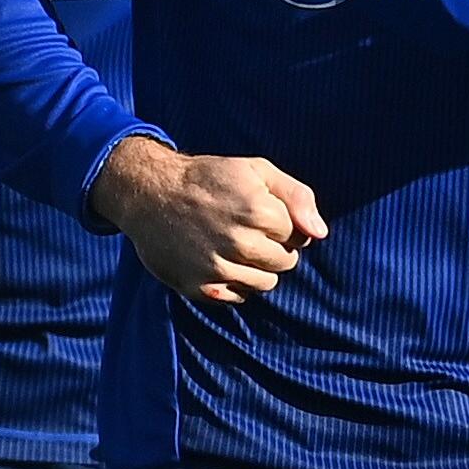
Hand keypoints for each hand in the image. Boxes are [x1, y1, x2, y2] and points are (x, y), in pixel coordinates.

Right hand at [92, 135, 324, 303]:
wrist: (148, 193)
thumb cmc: (208, 179)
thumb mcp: (256, 170)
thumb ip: (297, 197)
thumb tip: (320, 234)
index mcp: (258, 211)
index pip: (298, 236)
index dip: (282, 225)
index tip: (260, 214)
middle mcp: (238, 242)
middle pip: (285, 262)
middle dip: (273, 248)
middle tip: (246, 231)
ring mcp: (217, 268)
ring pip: (266, 283)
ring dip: (257, 268)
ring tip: (234, 247)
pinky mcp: (199, 287)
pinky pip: (238, 297)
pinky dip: (235, 283)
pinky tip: (219, 262)